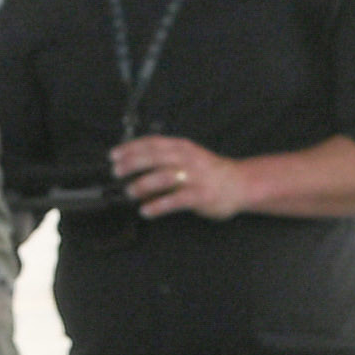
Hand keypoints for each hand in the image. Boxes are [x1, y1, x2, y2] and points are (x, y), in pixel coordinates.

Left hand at [110, 133, 249, 222]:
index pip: (152, 143)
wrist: (240, 183)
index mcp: (182, 147)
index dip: (130, 147)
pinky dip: (157, 206)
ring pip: (162, 178)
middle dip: (131, 164)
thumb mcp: (188, 159)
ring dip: (141, 185)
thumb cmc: (210, 172)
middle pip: (153, 157)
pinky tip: (146, 211)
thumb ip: (164, 163)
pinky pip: (174, 201)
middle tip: (117, 172)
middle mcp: (186, 158)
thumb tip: (136, 174)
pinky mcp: (199, 196)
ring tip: (129, 192)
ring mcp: (194, 177)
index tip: (114, 155)